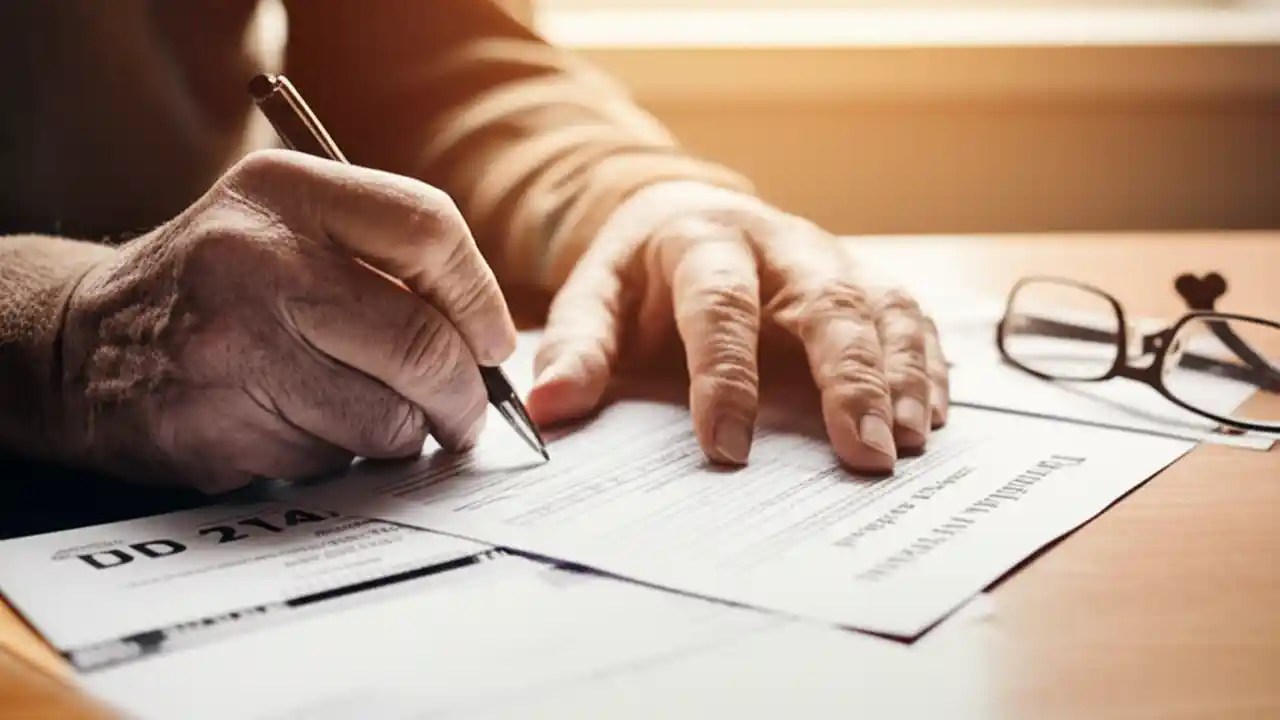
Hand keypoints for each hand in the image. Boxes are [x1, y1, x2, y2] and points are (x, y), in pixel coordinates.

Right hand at [58, 150, 515, 491]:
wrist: (80, 342)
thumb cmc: (219, 283)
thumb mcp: (284, 223)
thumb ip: (383, 257)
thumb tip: (493, 343)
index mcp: (285, 191)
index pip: (429, 229)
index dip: (481, 298)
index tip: (493, 343)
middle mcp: (255, 259)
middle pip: (421, 341)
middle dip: (463, 396)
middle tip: (465, 415)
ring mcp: (231, 346)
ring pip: (385, 418)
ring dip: (401, 433)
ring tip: (371, 417)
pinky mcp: (214, 426)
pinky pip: (329, 459)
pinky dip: (338, 457)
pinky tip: (298, 428)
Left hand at [528, 181, 947, 472]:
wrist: (682, 215)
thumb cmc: (641, 274)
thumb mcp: (595, 298)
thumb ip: (576, 349)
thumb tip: (547, 409)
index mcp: (701, 242)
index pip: (719, 306)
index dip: (724, 376)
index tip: (725, 448)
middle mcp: (777, 244)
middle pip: (824, 301)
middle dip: (850, 378)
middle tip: (865, 452)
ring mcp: (828, 258)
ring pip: (878, 306)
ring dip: (899, 376)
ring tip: (907, 442)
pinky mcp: (861, 279)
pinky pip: (907, 315)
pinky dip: (925, 364)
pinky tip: (931, 417)